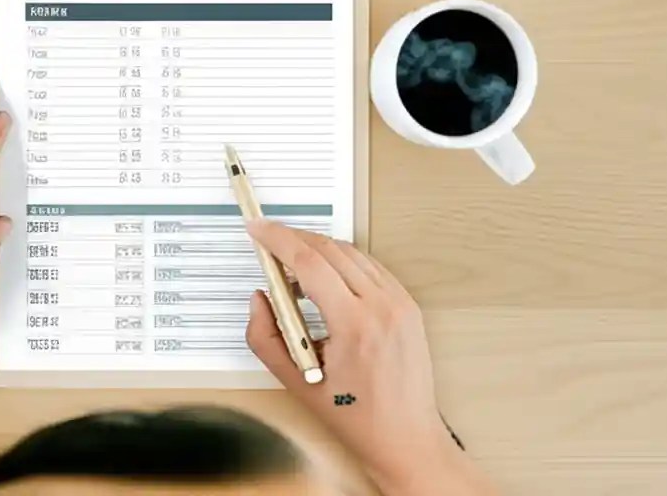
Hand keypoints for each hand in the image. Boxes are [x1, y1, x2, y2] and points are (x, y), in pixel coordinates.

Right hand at [245, 221, 475, 492]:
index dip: (277, 240)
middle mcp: (383, 306)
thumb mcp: (295, 382)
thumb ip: (264, 337)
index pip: (309, 262)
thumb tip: (258, 299)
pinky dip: (343, 262)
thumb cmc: (355, 416)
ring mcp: (400, 303)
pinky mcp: (408, 306)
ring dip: (318, 249)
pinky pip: (371, 268)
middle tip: (268, 241)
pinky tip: (325, 275)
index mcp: (355, 324)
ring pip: (352, 253)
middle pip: (330, 249)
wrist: (405, 436)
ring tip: (292, 263)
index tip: (257, 229)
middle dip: (294, 238)